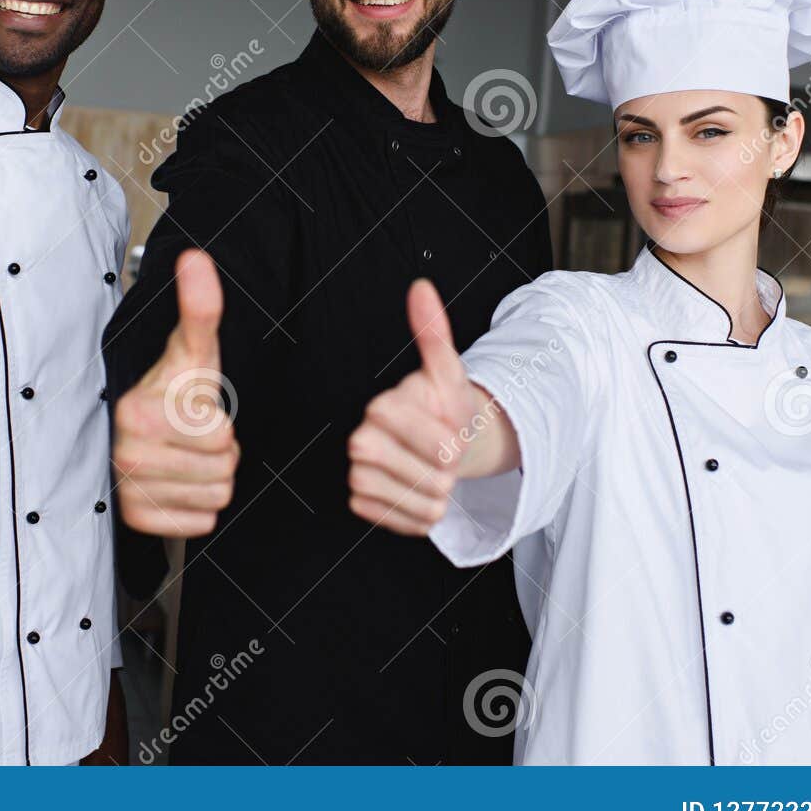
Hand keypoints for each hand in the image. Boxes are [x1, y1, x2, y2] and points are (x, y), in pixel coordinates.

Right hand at [113, 249, 239, 536]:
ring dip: (214, 478)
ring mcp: (129, 491)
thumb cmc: (174, 391)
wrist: (140, 430)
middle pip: (223, 471)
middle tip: (195, 437)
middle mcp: (126, 455)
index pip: (221, 437)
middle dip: (222, 453)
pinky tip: (180, 482)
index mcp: (137, 412)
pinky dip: (199, 506)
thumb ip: (199, 308)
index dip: (222, 425)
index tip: (197, 413)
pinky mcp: (138, 521)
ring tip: (189, 456)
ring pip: (218, 497)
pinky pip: (202, 523)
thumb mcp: (194, 351)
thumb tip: (196, 257)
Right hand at [347, 279, 475, 535]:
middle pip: (425, 476)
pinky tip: (422, 494)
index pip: (434, 443)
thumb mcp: (449, 372)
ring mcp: (358, 475)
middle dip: (447, 471)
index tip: (451, 431)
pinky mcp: (361, 504)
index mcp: (381, 407)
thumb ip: (434, 333)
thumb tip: (421, 287)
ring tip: (434, 473)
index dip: (452, 442)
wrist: (436, 442)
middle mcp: (360, 441)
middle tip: (443, 455)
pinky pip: (405, 523)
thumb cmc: (443, 406)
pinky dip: (423, 515)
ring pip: (416, 502)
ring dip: (438, 495)